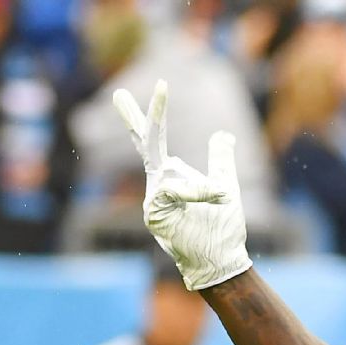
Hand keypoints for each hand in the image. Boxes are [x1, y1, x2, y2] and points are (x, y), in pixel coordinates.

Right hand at [113, 80, 250, 289]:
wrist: (222, 259)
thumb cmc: (223, 228)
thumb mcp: (227, 185)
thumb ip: (220, 160)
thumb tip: (223, 133)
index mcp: (173, 175)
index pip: (157, 140)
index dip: (154, 113)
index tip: (158, 83)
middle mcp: (159, 184)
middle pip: (145, 144)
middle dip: (137, 119)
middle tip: (118, 92)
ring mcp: (153, 199)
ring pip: (172, 175)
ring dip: (203, 188)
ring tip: (221, 200)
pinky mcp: (153, 214)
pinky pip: (172, 190)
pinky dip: (196, 193)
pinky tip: (214, 198)